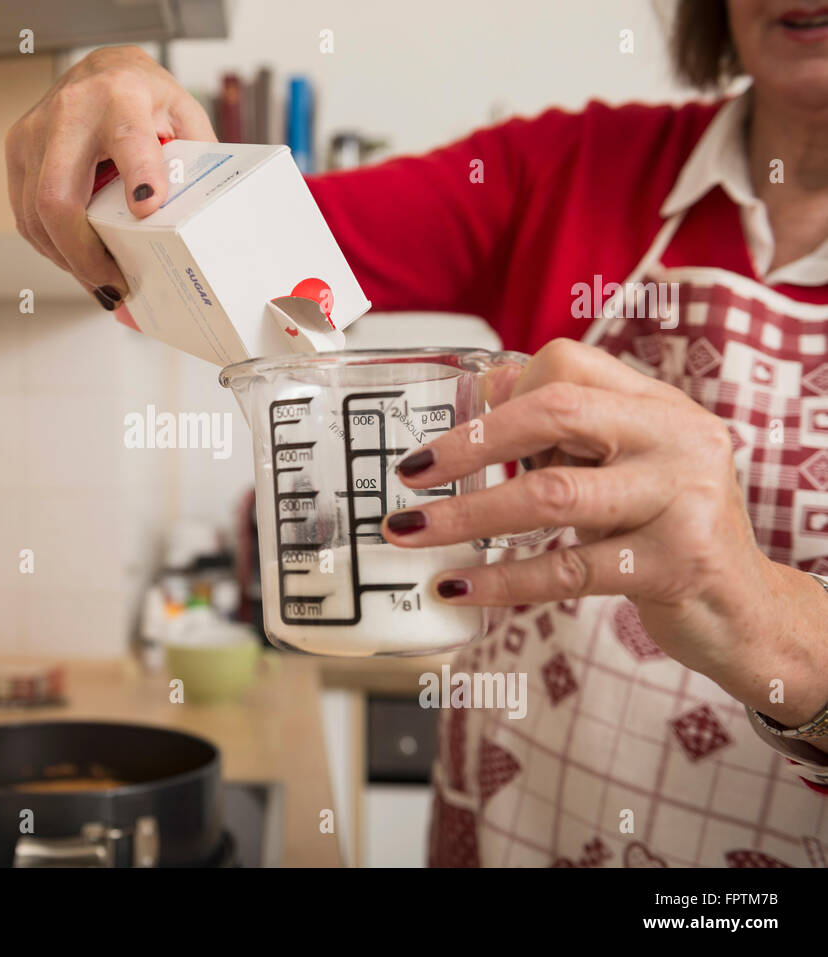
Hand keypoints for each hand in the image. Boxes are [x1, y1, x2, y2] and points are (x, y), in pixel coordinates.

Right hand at [4, 45, 216, 308]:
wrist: (103, 67)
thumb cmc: (145, 96)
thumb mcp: (184, 118)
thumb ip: (195, 165)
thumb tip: (202, 233)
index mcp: (122, 97)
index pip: (128, 138)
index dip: (139, 175)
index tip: (148, 208)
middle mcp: (71, 112)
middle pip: (59, 196)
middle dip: (84, 254)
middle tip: (116, 286)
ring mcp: (35, 132)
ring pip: (36, 216)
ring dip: (68, 261)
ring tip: (102, 283)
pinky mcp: (17, 151)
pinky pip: (26, 216)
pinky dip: (52, 248)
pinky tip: (77, 261)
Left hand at [380, 338, 827, 725]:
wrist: (748, 612)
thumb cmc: (671, 532)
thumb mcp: (629, 467)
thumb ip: (569, 431)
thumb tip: (484, 388)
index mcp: (659, 406)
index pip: (566, 367)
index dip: (501, 396)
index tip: (457, 436)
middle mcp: (677, 439)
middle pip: (556, 413)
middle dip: (470, 444)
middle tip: (410, 472)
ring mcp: (681, 501)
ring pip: (552, 494)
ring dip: (467, 515)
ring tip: (410, 531)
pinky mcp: (674, 565)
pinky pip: (565, 570)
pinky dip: (501, 579)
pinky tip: (456, 586)